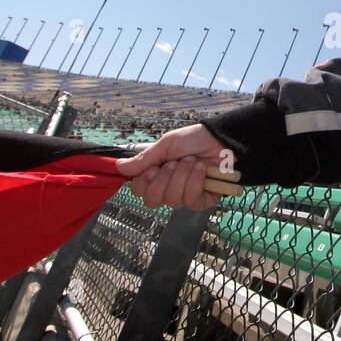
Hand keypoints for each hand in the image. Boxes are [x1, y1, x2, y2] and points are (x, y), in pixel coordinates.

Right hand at [116, 124, 232, 209]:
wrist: (222, 139)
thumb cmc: (194, 140)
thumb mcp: (166, 145)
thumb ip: (144, 159)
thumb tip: (118, 167)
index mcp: (157, 175)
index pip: (139, 191)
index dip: (144, 182)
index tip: (154, 167)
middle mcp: (168, 189)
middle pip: (152, 201)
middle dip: (165, 179)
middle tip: (176, 162)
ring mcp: (185, 196)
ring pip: (172, 200)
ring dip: (183, 176)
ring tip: (193, 161)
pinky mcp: (202, 201)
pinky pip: (191, 201)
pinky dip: (196, 182)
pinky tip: (202, 170)